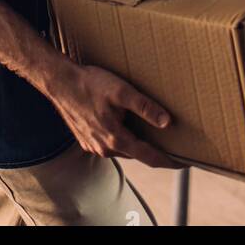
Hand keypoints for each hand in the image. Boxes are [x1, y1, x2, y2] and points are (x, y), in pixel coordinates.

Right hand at [47, 59, 182, 167]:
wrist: (59, 82)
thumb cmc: (90, 84)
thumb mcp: (121, 91)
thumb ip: (144, 107)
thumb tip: (167, 122)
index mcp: (116, 139)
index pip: (150, 157)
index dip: (170, 161)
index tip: (185, 162)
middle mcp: (105, 148)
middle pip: (137, 154)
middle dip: (154, 151)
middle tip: (171, 144)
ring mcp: (94, 146)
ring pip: (122, 149)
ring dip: (136, 143)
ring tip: (148, 133)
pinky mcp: (86, 140)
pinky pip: (109, 145)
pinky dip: (120, 139)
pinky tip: (122, 126)